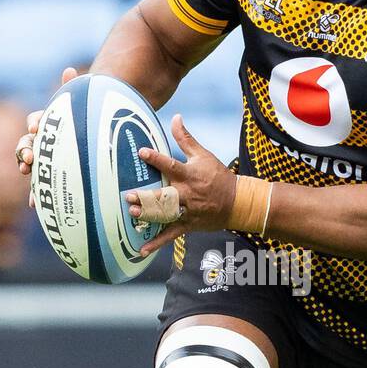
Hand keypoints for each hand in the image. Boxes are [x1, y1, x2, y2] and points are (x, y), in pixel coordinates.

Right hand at [15, 68, 77, 206]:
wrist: (97, 139)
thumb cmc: (88, 120)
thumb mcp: (83, 105)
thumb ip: (74, 89)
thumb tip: (69, 69)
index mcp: (49, 123)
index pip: (36, 120)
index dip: (35, 124)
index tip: (37, 129)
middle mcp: (42, 140)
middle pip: (26, 143)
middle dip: (23, 150)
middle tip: (29, 158)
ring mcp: (45, 159)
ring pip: (28, 163)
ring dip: (25, 167)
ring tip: (26, 171)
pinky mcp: (50, 177)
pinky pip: (40, 186)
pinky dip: (36, 194)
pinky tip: (34, 204)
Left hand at [124, 114, 236, 255]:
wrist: (237, 202)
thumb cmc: (218, 176)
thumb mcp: (203, 155)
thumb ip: (185, 138)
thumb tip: (176, 117)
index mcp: (189, 175)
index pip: (171, 165)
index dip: (156, 158)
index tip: (142, 152)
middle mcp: (186, 194)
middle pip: (164, 195)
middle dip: (147, 196)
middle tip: (128, 195)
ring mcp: (187, 211)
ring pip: (166, 215)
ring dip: (150, 216)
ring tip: (134, 215)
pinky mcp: (187, 225)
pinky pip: (170, 235)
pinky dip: (156, 244)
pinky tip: (141, 250)